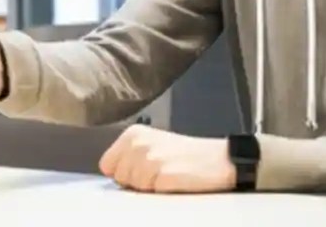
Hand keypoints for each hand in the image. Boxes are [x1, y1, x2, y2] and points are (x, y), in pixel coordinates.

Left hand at [99, 124, 235, 193]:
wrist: (218, 159)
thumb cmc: (186, 155)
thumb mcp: (152, 145)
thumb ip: (129, 155)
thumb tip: (113, 172)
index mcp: (133, 134)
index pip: (107, 164)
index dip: (123, 173)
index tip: (140, 170)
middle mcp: (138, 143)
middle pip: (120, 178)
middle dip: (136, 181)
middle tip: (159, 172)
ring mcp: (150, 159)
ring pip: (134, 187)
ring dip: (149, 187)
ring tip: (167, 175)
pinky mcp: (163, 175)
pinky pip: (149, 192)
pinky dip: (160, 192)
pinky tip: (174, 181)